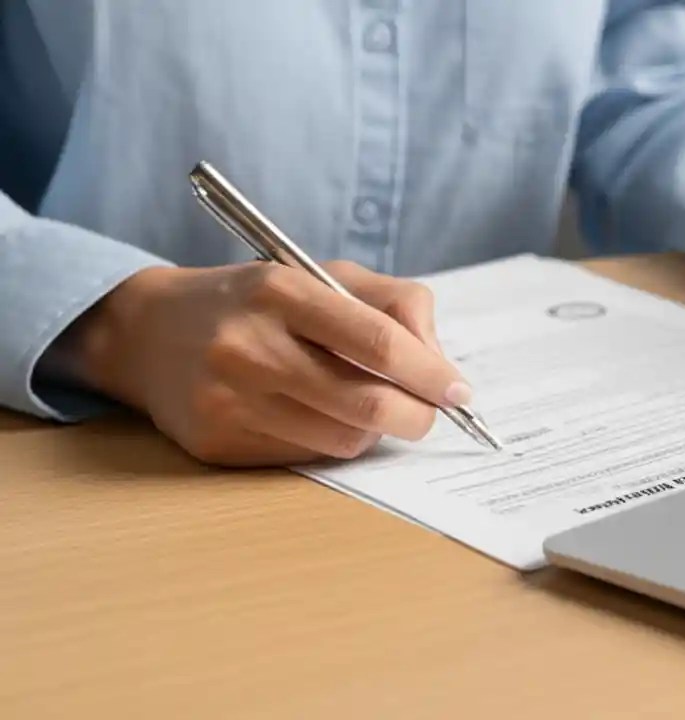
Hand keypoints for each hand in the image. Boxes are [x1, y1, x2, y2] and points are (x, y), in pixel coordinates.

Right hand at [65, 260, 468, 465]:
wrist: (149, 332)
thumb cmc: (258, 301)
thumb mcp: (323, 275)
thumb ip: (394, 305)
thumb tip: (440, 366)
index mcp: (281, 292)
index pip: (378, 343)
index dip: (431, 374)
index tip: (459, 391)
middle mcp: (249, 347)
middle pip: (369, 405)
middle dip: (417, 415)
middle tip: (430, 411)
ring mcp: (228, 401)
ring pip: (344, 441)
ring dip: (374, 431)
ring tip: (363, 403)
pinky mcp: (216, 444)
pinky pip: (306, 458)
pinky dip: (330, 442)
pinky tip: (315, 415)